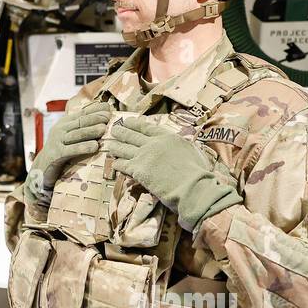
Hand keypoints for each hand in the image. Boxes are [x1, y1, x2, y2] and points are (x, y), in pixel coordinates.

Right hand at [23, 105, 112, 205]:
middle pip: (80, 122)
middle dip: (95, 118)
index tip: (109, 108)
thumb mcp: (71, 135)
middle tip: (108, 117)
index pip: (82, 113)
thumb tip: (104, 119)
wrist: (43, 167)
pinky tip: (94, 147)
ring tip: (103, 129)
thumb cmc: (62, 150)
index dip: (95, 109)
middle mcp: (60, 129)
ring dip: (90, 130)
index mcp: (65, 123)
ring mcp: (57, 141)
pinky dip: (83, 147)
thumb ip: (83, 127)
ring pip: (76, 134)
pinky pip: (71, 150)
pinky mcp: (56, 154)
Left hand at [102, 116, 242, 231]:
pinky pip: (123, 165)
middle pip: (132, 135)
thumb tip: (177, 146)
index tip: (128, 121)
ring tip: (109, 145)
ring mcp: (143, 156)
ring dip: (115, 147)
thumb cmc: (197, 171)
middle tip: (114, 130)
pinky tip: (113, 164)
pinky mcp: (137, 170)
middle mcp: (153, 143)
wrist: (191, 186)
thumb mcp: (191, 150)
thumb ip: (179, 146)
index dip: (135, 123)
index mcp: (167, 136)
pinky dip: (117, 164)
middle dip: (121, 132)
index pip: (147, 127)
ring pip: (124, 149)